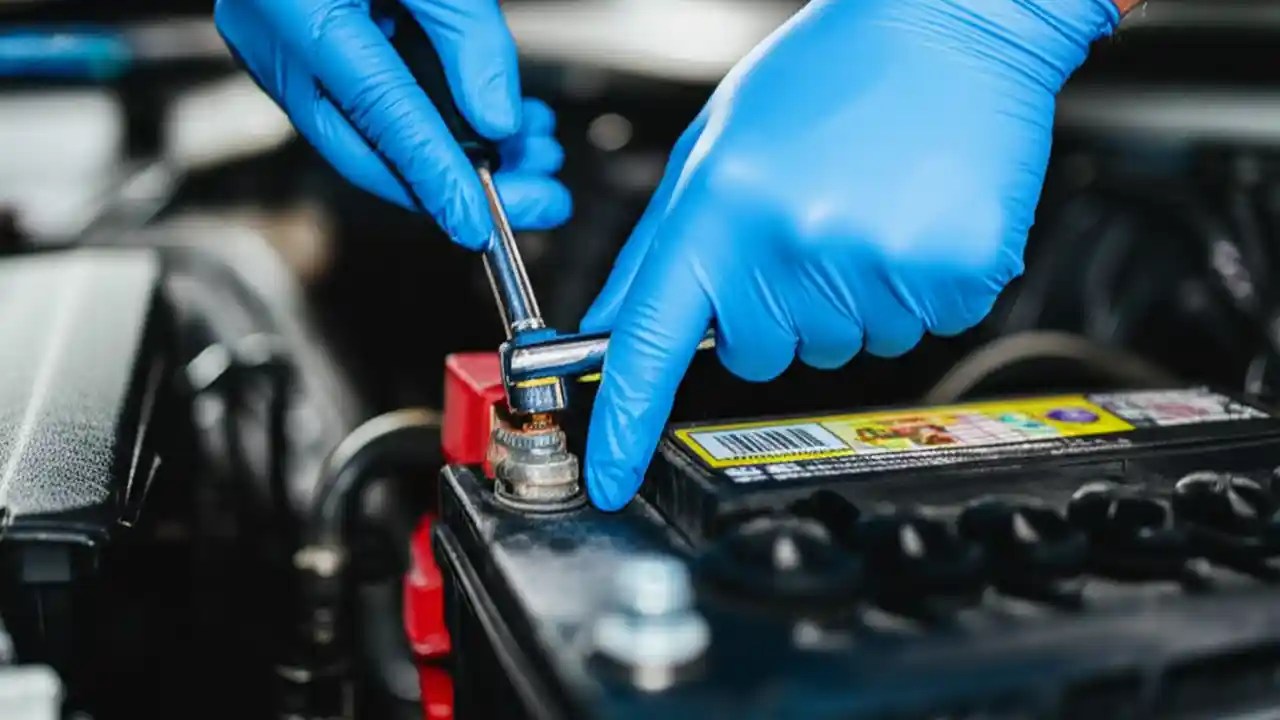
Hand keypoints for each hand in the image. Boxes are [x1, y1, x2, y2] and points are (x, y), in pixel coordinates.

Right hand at [215, 0, 570, 248]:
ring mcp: (274, 46)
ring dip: (452, 150)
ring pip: (370, 133)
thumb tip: (495, 117)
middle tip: (538, 192)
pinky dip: (424, 119)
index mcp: (300, 9)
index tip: (480, 223)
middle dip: (459, 181)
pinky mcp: (292, 43)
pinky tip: (486, 121)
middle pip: (369, 148)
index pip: (383, 116)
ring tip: (532, 149)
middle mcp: (274, 39)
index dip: (438, 178)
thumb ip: (464, 32)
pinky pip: (361, 102)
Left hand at [580, 0, 1119, 510]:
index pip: (652, 342)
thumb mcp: (717, 146)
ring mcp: (876, 266)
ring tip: (866, 207)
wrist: (957, 25)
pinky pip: (915, 329)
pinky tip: (911, 221)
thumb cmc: (835, 73)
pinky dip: (912, 291)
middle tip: (805, 227)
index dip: (625, 423)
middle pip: (759, 357)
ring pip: (841, 348)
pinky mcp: (953, 276)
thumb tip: (614, 325)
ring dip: (847, 298)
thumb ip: (660, 247)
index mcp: (721, 208)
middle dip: (774, 311)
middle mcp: (793, 245)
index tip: (610, 477)